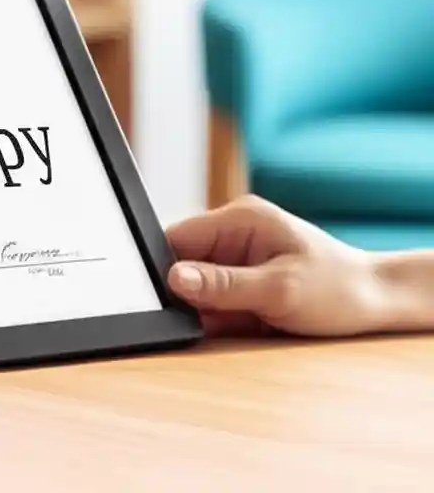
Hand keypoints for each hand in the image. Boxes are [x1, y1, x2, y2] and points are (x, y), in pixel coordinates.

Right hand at [166, 196, 389, 335]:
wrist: (378, 305)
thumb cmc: (339, 290)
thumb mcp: (279, 289)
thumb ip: (223, 285)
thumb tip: (174, 278)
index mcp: (238, 219)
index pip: (176, 238)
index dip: (163, 270)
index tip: (167, 301)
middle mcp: (232, 235)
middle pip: (181, 263)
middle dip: (188, 295)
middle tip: (215, 316)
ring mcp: (235, 259)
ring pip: (195, 287)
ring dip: (207, 310)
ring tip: (241, 319)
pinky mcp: (240, 282)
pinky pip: (212, 301)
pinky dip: (220, 318)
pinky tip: (244, 324)